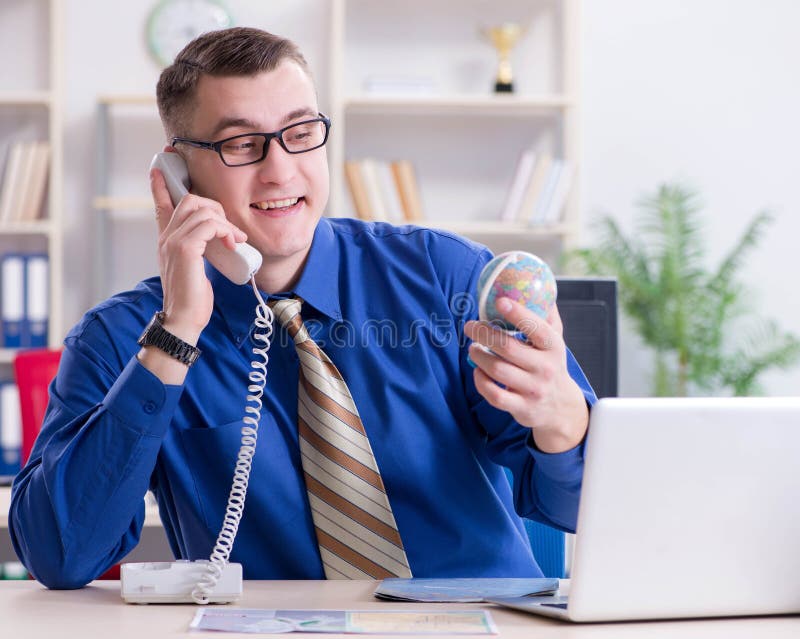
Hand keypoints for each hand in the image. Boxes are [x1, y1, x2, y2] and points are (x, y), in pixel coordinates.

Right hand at [150, 167, 246, 343]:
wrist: (183, 319)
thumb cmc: (192, 298)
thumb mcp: (195, 268)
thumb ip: (200, 250)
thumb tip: (218, 239)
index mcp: (167, 240)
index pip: (161, 204)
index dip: (161, 185)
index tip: (160, 168)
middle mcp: (166, 237)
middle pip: (189, 199)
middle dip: (215, 206)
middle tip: (229, 229)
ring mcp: (173, 241)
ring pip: (201, 209)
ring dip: (225, 221)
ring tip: (235, 240)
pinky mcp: (185, 249)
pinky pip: (208, 225)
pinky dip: (225, 230)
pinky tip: (232, 243)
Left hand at [464, 297, 588, 452]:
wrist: (561, 407)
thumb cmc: (550, 364)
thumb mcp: (555, 340)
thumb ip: (546, 315)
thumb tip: (539, 283)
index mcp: (554, 347)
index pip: (536, 327)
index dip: (517, 313)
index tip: (499, 301)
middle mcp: (545, 369)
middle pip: (508, 348)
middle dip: (484, 334)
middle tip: (470, 326)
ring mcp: (533, 390)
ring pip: (497, 369)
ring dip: (478, 356)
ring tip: (473, 348)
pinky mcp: (521, 408)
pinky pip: (493, 393)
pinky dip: (480, 381)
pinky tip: (478, 371)